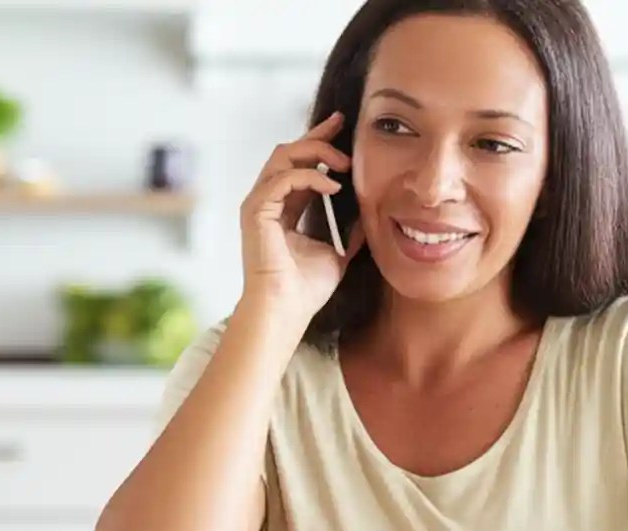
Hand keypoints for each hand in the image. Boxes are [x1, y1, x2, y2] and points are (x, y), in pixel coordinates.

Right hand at [239, 112, 364, 322]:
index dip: (320, 144)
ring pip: (283, 156)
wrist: (286, 310)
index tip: (342, 128)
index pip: (300, 166)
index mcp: (283, 209)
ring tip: (344, 162)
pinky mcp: (256, 210)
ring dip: (316, 152)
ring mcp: (259, 204)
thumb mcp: (337, 253)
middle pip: (288, 152)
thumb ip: (350, 232)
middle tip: (342, 124)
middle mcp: (267, 201)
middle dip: (317, 135)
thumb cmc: (306, 289)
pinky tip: (333, 186)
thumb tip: (371, 215)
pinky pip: (283, 178)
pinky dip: (309, 176)